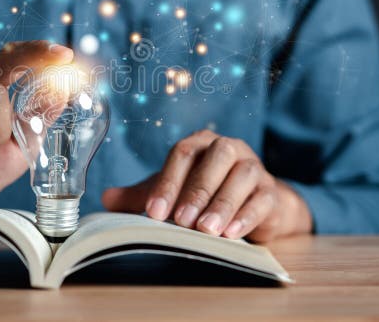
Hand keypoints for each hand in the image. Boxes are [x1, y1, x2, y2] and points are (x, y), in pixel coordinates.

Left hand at [101, 130, 311, 241]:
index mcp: (200, 144)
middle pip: (215, 159)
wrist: (254, 204)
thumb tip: (106, 198)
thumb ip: (142, 195)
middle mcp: (228, 149)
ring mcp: (254, 168)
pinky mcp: (271, 192)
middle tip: (181, 221)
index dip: (167, 182)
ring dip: (223, 203)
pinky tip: (232, 233)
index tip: (154, 212)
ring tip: (207, 230)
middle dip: (197, 190)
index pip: (182, 154)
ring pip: (241, 177)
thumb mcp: (174, 193)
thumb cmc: (206, 193)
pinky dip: (247, 216)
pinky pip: (262, 199)